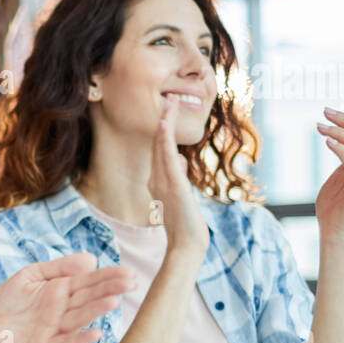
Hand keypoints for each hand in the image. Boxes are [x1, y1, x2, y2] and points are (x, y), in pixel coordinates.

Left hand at [0, 253, 133, 342]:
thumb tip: (91, 259)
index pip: (88, 281)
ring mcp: (55, 328)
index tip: (129, 272)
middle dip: (109, 289)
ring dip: (96, 310)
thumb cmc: (11, 301)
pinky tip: (96, 334)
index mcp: (60, 290)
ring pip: (79, 318)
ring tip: (115, 301)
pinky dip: (79, 339)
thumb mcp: (31, 276)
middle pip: (88, 298)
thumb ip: (58, 268)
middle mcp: (62, 309)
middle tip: (131, 283)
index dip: (108, 276)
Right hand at [149, 95, 208, 261]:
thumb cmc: (185, 224)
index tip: (168, 112)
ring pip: (161, 146)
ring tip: (170, 103)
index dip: (162, 130)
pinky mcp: (173, 184)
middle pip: (158, 144)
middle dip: (164, 120)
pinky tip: (165, 124)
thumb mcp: (182, 195)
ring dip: (165, 123)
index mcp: (157, 181)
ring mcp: (163, 181)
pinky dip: (164, 139)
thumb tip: (179, 160)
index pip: (159, 151)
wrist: (187, 243)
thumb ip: (178, 176)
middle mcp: (156, 178)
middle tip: (169, 99)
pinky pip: (166, 157)